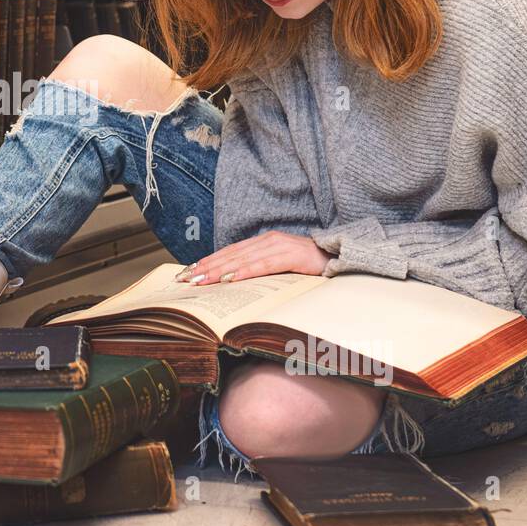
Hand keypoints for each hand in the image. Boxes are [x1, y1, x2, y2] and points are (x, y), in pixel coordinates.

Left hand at [175, 231, 331, 284]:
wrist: (340, 258)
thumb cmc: (309, 267)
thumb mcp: (280, 268)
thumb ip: (260, 270)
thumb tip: (233, 284)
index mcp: (263, 242)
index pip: (229, 252)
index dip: (208, 261)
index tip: (188, 272)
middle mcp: (268, 240)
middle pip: (231, 255)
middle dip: (206, 267)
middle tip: (186, 279)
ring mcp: (280, 246)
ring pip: (242, 259)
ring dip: (219, 270)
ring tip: (201, 280)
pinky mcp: (292, 256)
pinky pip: (264, 265)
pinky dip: (245, 272)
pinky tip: (230, 279)